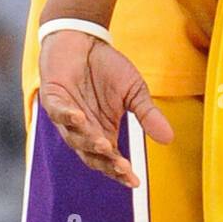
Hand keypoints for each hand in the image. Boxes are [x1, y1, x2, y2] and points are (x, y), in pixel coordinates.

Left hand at [38, 30, 173, 186]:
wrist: (84, 40)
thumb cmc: (107, 68)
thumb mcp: (135, 92)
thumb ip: (148, 115)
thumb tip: (169, 139)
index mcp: (103, 132)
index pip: (111, 159)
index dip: (121, 172)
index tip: (135, 181)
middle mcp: (83, 130)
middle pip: (92, 156)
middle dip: (106, 162)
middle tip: (121, 166)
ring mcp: (66, 117)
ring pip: (74, 138)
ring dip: (89, 141)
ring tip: (104, 143)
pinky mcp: (53, 99)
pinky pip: (58, 113)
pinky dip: (67, 116)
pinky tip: (80, 117)